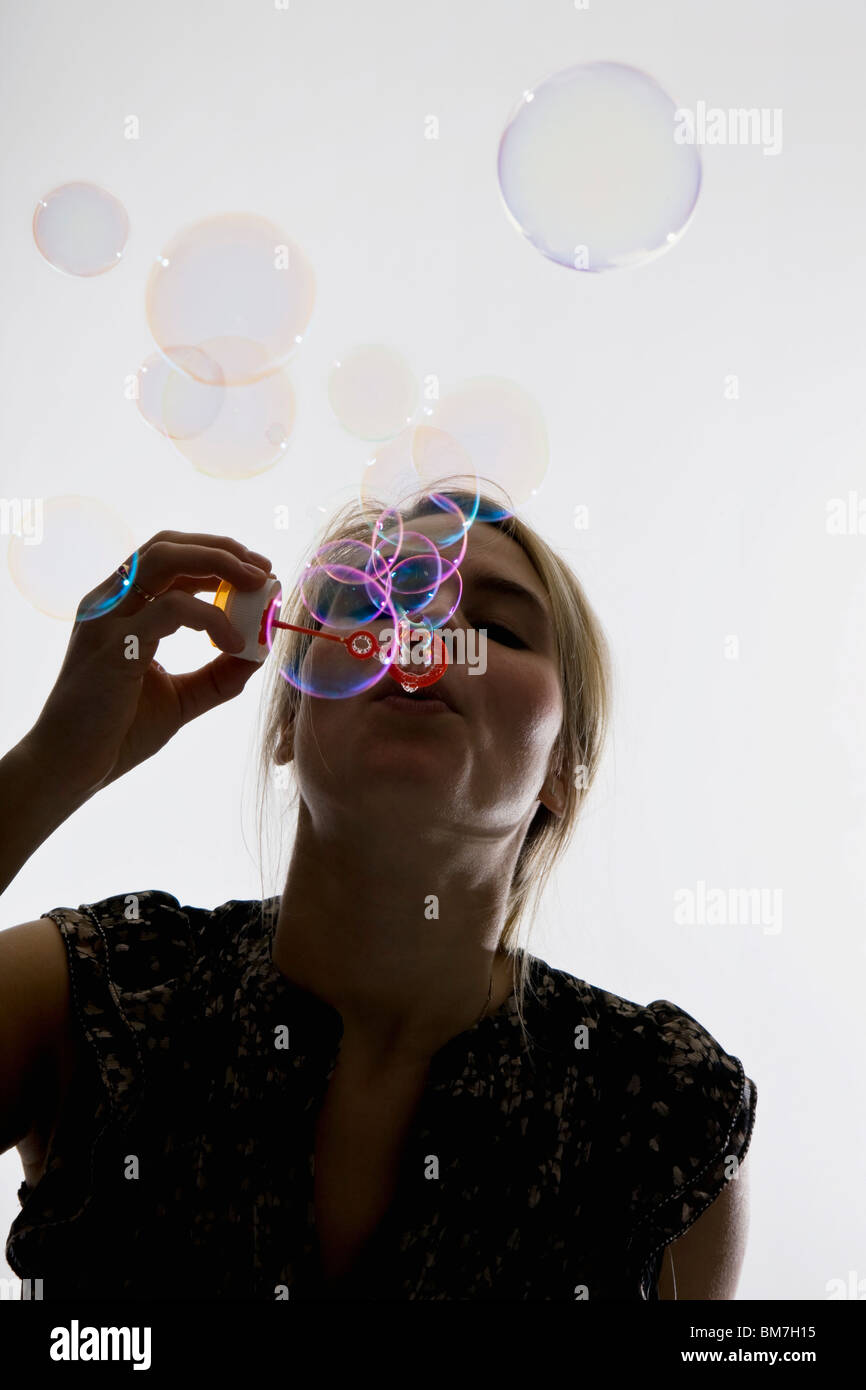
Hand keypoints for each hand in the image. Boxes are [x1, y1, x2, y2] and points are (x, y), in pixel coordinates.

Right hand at [24, 530, 273, 797]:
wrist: (72, 768)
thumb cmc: (117, 732)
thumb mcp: (181, 697)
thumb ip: (218, 674)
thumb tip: (261, 651)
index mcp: (120, 608)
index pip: (169, 558)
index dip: (217, 556)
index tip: (258, 572)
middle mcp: (109, 603)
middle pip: (167, 546)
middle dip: (223, 549)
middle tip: (265, 570)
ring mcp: (107, 619)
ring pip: (164, 559)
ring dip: (219, 563)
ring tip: (258, 585)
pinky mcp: (113, 646)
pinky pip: (170, 610)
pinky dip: (212, 618)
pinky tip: (236, 644)